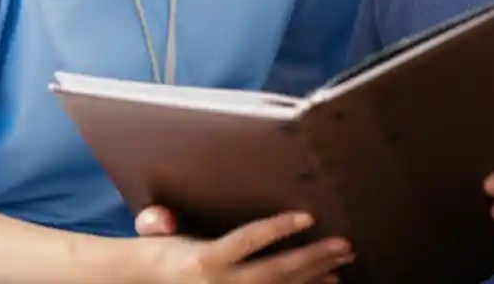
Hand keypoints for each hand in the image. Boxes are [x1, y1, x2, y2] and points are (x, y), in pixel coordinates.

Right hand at [133, 208, 352, 283]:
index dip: (278, 228)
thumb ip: (156, 222)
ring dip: (317, 273)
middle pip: (276, 272)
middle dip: (313, 258)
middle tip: (344, 244)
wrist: (149, 283)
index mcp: (205, 260)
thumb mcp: (156, 233)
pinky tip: (327, 280)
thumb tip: (159, 220)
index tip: (308, 216)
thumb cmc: (161, 251)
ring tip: (344, 259)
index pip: (249, 241)